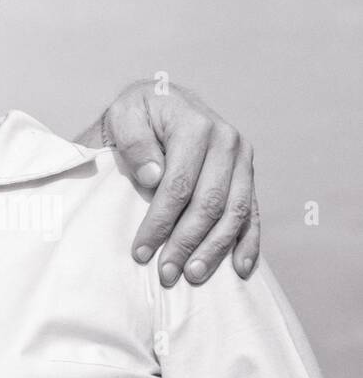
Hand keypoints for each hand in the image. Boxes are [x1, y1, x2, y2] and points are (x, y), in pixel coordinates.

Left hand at [99, 82, 257, 286]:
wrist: (164, 102)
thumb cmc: (139, 113)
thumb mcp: (124, 116)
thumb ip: (136, 142)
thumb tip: (153, 177)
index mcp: (197, 125)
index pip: (179, 184)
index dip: (160, 221)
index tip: (141, 251)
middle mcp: (228, 142)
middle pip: (209, 203)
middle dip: (186, 242)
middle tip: (166, 272)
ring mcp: (243, 160)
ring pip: (234, 213)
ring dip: (214, 249)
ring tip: (192, 275)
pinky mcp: (248, 175)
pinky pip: (253, 213)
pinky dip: (248, 242)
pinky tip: (240, 268)